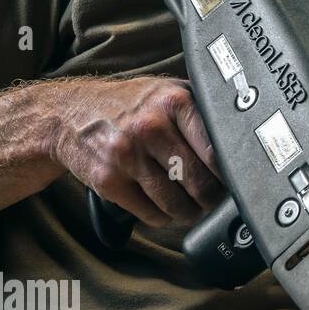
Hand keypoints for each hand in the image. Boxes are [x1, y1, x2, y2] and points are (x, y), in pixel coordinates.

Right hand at [50, 76, 223, 228]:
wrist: (68, 114)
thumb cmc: (129, 104)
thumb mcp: (166, 91)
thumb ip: (199, 108)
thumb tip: (240, 136)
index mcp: (174, 102)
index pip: (216, 150)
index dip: (230, 174)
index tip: (236, 183)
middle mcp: (150, 127)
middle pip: (199, 181)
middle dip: (212, 199)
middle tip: (215, 201)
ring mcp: (127, 155)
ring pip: (176, 203)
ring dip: (189, 213)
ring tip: (193, 209)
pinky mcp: (108, 180)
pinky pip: (150, 213)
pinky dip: (163, 218)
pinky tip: (165, 210)